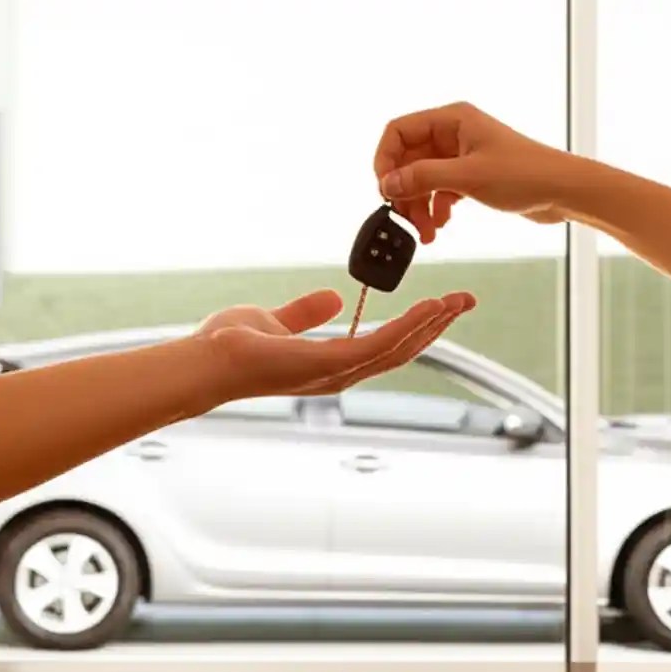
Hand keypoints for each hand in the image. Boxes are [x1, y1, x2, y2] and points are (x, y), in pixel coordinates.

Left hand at [197, 288, 475, 403]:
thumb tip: (332, 297)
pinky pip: (379, 344)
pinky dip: (408, 327)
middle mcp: (339, 374)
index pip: (384, 346)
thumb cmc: (228, 347)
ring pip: (398, 349)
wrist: (204, 361)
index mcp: (330, 363)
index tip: (441, 306)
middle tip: (466, 301)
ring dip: (431, 325)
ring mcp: (336, 373)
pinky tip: (429, 308)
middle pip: (401, 351)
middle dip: (436, 326)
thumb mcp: (276, 320)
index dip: (416, 328)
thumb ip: (305, 312)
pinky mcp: (328, 364)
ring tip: (457, 302)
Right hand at [374, 101, 575, 242]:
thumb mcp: (468, 177)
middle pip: (408, 158)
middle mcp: (454, 133)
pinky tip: (441, 225)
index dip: (385, 159)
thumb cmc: (525, 174)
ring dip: (419, 206)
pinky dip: (436, 208)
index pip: (399, 130)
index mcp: (452, 119)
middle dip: (405, 191)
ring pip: (423, 178)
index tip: (385, 190)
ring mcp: (463, 155)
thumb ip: (424, 178)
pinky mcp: (472, 175)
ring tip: (426, 233)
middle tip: (406, 220)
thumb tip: (388, 184)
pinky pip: (440, 190)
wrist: (564, 191)